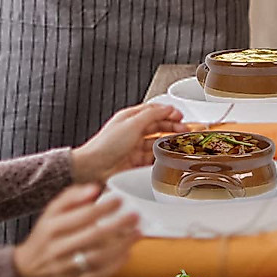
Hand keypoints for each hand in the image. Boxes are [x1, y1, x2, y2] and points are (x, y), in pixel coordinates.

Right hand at [12, 183, 139, 276]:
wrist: (25, 272)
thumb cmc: (44, 236)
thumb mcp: (51, 212)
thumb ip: (72, 197)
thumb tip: (94, 188)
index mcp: (52, 228)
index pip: (81, 216)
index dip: (103, 208)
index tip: (120, 200)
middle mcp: (57, 249)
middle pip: (92, 237)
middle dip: (118, 225)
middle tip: (135, 215)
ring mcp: (65, 269)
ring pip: (97, 258)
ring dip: (121, 246)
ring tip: (137, 233)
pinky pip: (96, 276)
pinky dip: (114, 266)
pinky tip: (127, 253)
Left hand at [71, 102, 186, 183]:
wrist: (92, 168)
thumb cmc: (105, 144)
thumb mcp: (132, 123)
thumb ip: (152, 114)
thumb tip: (168, 108)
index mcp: (131, 118)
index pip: (154, 111)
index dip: (169, 112)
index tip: (181, 116)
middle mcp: (133, 131)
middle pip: (158, 126)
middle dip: (172, 127)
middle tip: (184, 130)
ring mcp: (134, 147)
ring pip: (156, 142)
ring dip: (168, 142)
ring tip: (179, 144)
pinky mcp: (134, 162)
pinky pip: (152, 158)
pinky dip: (161, 157)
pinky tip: (167, 157)